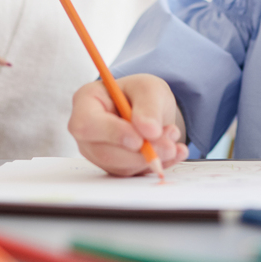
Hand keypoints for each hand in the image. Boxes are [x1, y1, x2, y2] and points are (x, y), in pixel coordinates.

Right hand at [68, 74, 188, 175]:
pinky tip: (174, 152)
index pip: (86, 124)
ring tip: (173, 140)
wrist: (149, 109)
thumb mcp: (149, 88)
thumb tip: (149, 131)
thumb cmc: (140, 93)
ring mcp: (98, 153)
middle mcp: (87, 132)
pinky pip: (134, 174)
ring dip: (151, 159)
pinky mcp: (115, 168)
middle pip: (104, 152)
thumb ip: (149, 106)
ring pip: (121, 167)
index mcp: (86, 102)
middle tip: (169, 146)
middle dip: (139, 153)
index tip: (139, 139)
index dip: (111, 134)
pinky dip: (158, 165)